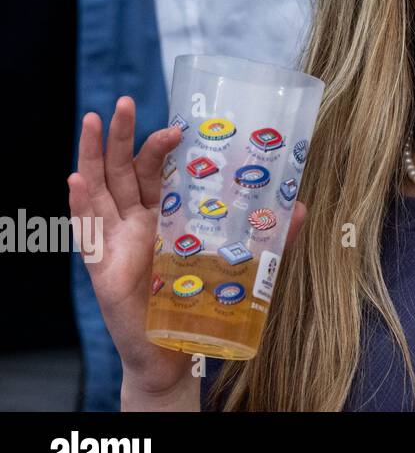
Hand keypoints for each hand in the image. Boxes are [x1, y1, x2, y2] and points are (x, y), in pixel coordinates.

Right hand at [67, 96, 308, 396]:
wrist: (177, 350)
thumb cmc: (202, 301)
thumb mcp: (240, 263)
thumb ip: (272, 237)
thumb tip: (301, 207)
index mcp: (165, 213)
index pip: (159, 169)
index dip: (163, 144)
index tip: (181, 124)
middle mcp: (137, 220)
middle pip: (124, 168)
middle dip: (123, 134)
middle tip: (126, 102)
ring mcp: (116, 240)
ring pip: (99, 188)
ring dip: (92, 154)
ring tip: (90, 120)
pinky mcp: (102, 266)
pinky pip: (86, 231)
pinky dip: (79, 204)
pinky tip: (75, 180)